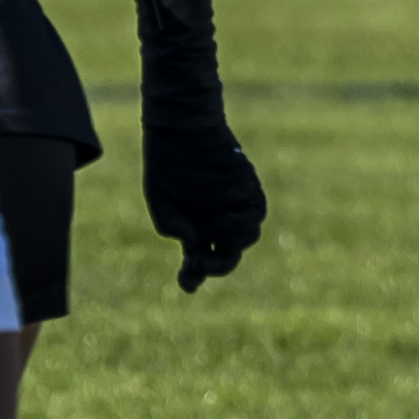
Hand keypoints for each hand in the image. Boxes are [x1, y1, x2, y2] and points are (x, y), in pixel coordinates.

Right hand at [142, 117, 264, 291]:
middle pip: (227, 255)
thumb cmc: (167, 166)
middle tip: (200, 264)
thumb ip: (178, 230)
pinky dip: (240, 224)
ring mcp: (234, 206)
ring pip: (245, 239)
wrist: (181, 131)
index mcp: (196, 226)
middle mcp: (217, 220)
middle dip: (216, 265)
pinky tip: (222, 219)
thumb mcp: (163, 205)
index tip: (187, 286)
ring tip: (212, 230)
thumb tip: (198, 248)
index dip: (194, 275)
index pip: (200, 259)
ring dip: (229, 242)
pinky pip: (255, 217)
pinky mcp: (249, 190)